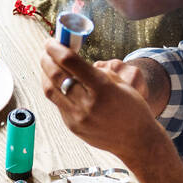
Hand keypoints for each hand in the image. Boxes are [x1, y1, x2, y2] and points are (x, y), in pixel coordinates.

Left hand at [40, 42, 159, 161]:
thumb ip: (97, 71)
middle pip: (56, 75)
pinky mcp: (72, 126)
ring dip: (44, 73)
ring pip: (50, 90)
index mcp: (103, 88)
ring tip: (46, 64)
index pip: (70, 62)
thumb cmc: (132, 108)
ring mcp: (78, 117)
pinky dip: (53, 88)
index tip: (50, 41)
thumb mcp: (121, 83)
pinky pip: (57, 103)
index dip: (56, 48)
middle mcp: (88, 103)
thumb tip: (72, 59)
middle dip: (46, 58)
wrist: (137, 141)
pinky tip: (55, 81)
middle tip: (45, 50)